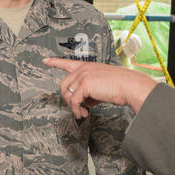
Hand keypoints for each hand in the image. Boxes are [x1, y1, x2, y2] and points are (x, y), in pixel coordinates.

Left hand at [43, 58, 157, 118]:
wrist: (129, 86)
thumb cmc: (120, 87)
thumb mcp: (101, 87)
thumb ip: (89, 91)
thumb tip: (84, 102)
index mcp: (87, 67)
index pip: (67, 63)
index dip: (55, 62)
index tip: (45, 61)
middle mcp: (83, 69)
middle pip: (63, 85)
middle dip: (68, 99)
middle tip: (77, 109)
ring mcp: (83, 75)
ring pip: (67, 94)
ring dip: (73, 107)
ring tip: (82, 113)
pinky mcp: (84, 84)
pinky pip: (74, 100)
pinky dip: (77, 110)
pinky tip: (84, 113)